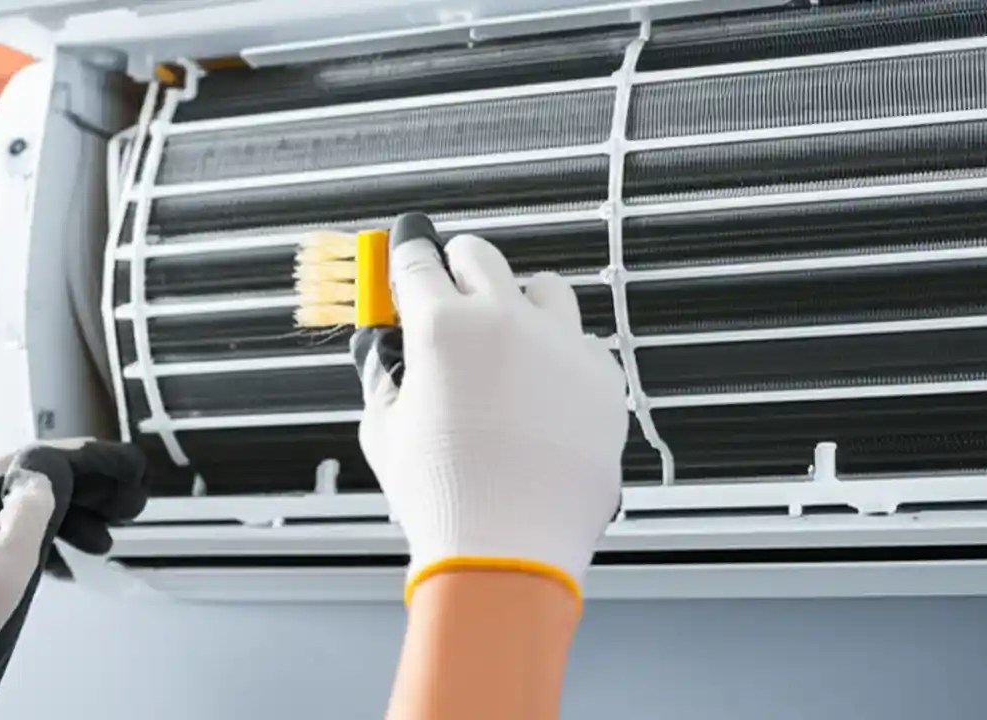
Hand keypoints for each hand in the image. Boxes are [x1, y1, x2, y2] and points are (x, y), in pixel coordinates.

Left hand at [0, 441, 145, 719]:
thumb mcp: (0, 571)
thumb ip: (28, 515)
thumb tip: (46, 476)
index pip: (30, 460)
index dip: (82, 461)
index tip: (119, 467)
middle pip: (31, 484)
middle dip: (83, 493)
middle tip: (124, 503)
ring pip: (26, 512)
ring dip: (70, 520)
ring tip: (105, 536)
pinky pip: (15, 537)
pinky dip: (48, 542)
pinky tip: (71, 560)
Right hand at [353, 215, 626, 604]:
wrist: (509, 551)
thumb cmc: (443, 498)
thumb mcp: (385, 430)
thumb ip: (386, 377)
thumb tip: (388, 353)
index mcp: (443, 328)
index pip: (417, 259)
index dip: (407, 255)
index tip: (409, 254)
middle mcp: (506, 323)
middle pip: (480, 254)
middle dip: (458, 267)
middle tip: (450, 293)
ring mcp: (561, 347)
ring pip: (543, 289)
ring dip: (517, 304)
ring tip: (504, 343)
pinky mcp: (601, 379)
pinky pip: (581, 343)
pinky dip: (560, 355)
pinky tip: (541, 390)